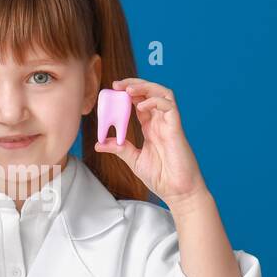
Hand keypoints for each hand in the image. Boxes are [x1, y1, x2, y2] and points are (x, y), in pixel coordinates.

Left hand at [94, 78, 207, 208]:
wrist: (178, 192)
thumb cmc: (161, 177)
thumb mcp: (134, 160)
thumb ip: (119, 149)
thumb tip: (98, 144)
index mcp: (151, 128)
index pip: (139, 102)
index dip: (128, 93)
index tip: (113, 90)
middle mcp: (160, 122)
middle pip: (151, 93)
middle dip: (134, 84)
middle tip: (117, 85)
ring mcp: (169, 124)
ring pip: (162, 94)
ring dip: (146, 87)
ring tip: (128, 89)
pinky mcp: (176, 129)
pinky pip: (169, 107)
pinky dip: (155, 101)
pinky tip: (141, 106)